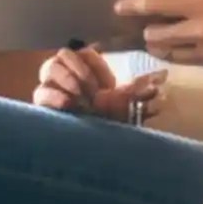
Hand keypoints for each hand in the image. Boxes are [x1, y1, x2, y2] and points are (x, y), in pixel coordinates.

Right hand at [32, 45, 166, 123]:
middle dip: (79, 70)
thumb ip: (138, 91)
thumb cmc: (108, 123)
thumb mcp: (124, 106)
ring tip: (80, 96)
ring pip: (49, 68)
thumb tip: (162, 76)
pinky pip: (40, 92)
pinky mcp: (42, 106)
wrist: (92, 151)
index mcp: (87, 71)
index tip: (107, 83)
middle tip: (92, 90)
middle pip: (63, 55)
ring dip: (66, 79)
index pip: (85, 52)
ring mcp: (52, 88)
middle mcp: (67, 75)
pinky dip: (53, 96)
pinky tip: (68, 105)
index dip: (95, 64)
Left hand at [113, 0, 202, 68]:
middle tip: (137, 24)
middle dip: (145, 30)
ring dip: (157, 44)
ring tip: (154, 35)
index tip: (120, 6)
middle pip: (157, 33)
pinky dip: (175, 53)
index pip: (159, 3)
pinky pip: (185, 61)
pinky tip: (175, 46)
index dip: (135, 6)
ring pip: (167, 51)